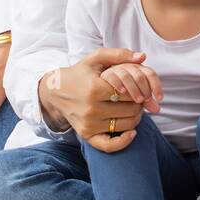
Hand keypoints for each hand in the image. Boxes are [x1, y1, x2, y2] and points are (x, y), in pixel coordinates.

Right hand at [38, 48, 157, 153]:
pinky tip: (132, 132)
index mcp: (94, 89)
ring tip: (135, 109)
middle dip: (140, 103)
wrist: (56, 91)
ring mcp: (88, 124)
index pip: (128, 92)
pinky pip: (109, 145)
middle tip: (141, 98)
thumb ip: (119, 54)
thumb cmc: (80, 73)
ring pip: (125, 125)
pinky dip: (124, 141)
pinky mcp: (86, 135)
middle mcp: (91, 109)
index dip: (139, 89)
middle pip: (129, 109)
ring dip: (136, 118)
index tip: (139, 86)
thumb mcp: (96, 58)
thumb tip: (143, 56)